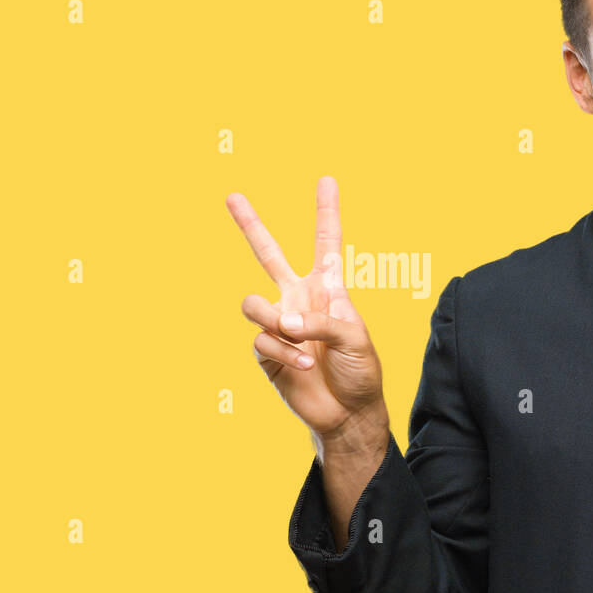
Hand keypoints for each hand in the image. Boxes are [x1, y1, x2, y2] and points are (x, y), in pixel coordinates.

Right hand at [226, 176, 387, 443]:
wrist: (347, 412)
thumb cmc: (360, 371)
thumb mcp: (355, 338)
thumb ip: (322, 321)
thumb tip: (283, 321)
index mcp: (328, 289)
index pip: (327, 243)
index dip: (327, 212)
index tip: (327, 180)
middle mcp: (299, 299)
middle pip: (268, 254)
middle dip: (250, 225)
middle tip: (232, 195)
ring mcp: (279, 324)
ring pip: (253, 303)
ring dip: (273, 320)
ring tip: (295, 335)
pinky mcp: (266, 351)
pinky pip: (262, 340)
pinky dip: (285, 352)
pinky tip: (305, 366)